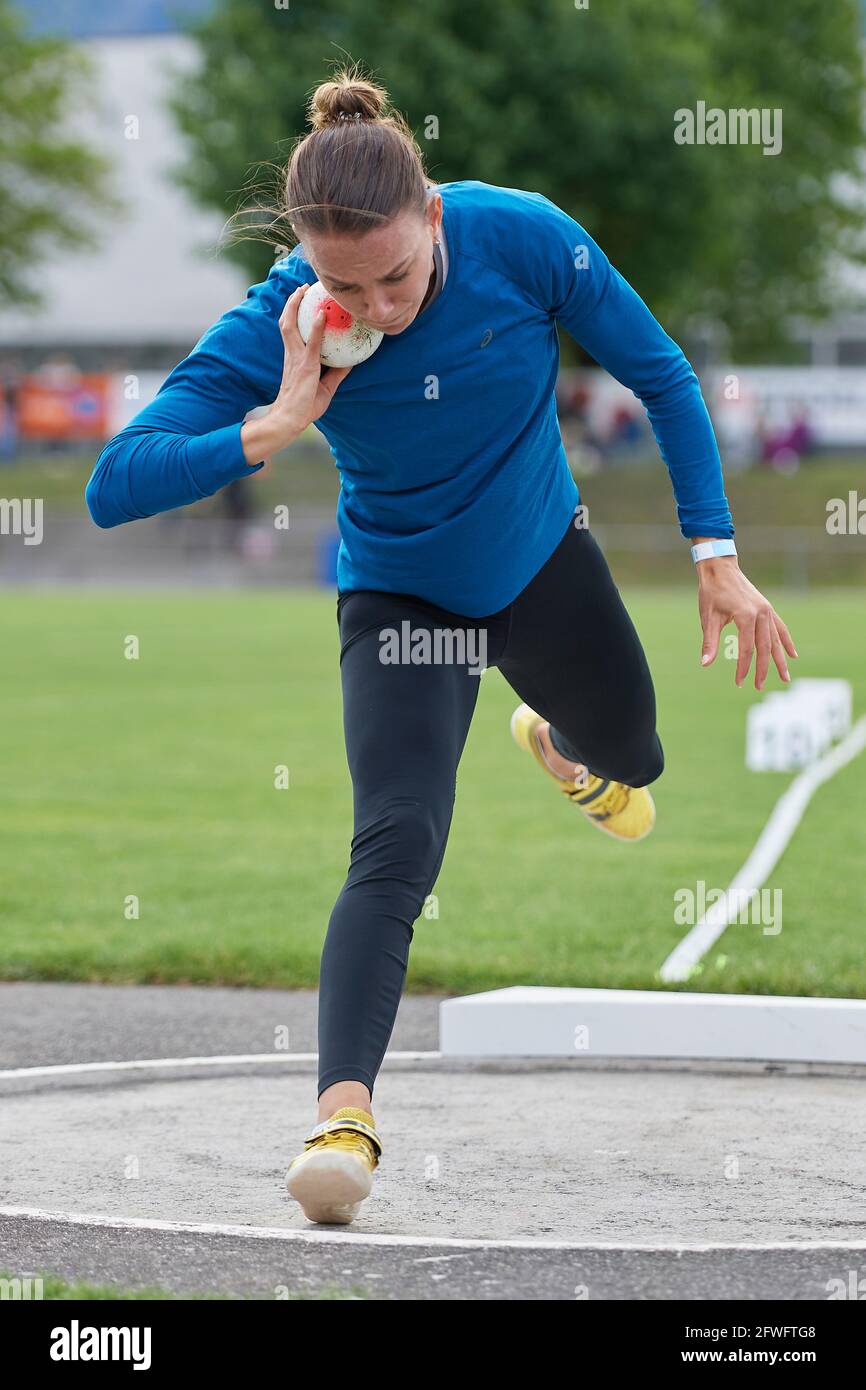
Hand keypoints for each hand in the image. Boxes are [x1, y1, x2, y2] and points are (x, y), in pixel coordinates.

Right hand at [241, 284, 352, 466]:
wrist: (291, 419)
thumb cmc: (305, 406)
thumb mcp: (326, 387)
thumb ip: (336, 373)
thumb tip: (351, 362)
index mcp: (293, 358)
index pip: (290, 330)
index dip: (293, 313)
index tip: (301, 300)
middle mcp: (292, 354)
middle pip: (286, 321)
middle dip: (291, 302)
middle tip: (302, 288)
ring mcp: (296, 358)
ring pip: (290, 324)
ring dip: (296, 305)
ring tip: (304, 290)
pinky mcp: (305, 365)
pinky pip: (312, 342)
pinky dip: (316, 326)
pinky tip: (322, 314)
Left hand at [695, 555, 798, 689]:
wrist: (721, 568)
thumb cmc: (711, 592)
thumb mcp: (708, 617)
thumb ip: (709, 642)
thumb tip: (705, 664)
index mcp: (746, 616)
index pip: (746, 649)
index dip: (743, 668)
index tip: (739, 682)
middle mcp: (761, 614)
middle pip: (765, 648)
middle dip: (763, 669)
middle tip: (760, 687)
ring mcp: (767, 610)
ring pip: (776, 640)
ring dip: (780, 660)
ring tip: (785, 678)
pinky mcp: (768, 608)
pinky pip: (781, 628)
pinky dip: (786, 641)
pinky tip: (792, 654)